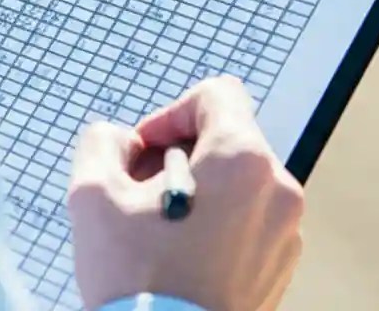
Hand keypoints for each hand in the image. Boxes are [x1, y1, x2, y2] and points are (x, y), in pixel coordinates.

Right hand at [66, 78, 304, 310]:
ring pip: (238, 184)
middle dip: (180, 157)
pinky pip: (248, 223)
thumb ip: (102, 143)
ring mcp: (285, 232)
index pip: (218, 95)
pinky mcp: (281, 267)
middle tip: (141, 193)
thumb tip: (118, 141)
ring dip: (198, 193)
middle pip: (227, 141)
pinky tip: (180, 257)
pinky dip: (217, 226)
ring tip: (159, 231)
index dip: (172, 113)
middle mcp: (277, 190)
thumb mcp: (93, 196)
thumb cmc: (139, 283)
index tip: (146, 148)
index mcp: (242, 161)